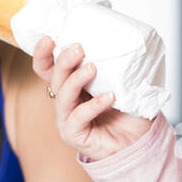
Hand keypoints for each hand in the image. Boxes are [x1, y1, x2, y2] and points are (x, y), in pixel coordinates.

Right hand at [32, 37, 154, 161]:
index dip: (44, 54)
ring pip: (63, 96)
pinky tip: (109, 97)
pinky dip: (93, 105)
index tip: (49, 38)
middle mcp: (65, 102)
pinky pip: (78, 117)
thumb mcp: (123, 83)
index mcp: (71, 86)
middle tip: (78, 48)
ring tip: (92, 68)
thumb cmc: (129, 114)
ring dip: (76, 79)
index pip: (48, 68)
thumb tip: (126, 40)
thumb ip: (117, 66)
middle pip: (54, 78)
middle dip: (64, 61)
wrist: (138, 143)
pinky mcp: (73, 135)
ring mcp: (67, 119)